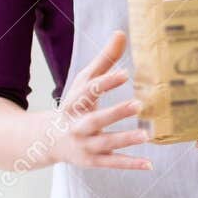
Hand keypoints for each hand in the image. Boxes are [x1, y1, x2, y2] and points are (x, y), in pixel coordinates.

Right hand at [45, 31, 150, 169]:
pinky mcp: (92, 161)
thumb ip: (104, 60)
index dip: (106, 82)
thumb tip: (121, 33)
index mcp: (74, 103)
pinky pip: (112, 163)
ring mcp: (85, 145)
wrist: (47, 141)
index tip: (125, 74)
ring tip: (148, 135)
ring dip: (125, 139)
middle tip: (139, 104)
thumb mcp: (84, 82)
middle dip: (116, 112)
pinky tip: (150, 164)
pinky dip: (130, 164)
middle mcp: (77, 125)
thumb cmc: (74, 106)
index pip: (89, 91)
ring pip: (105, 143)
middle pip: (96, 119)